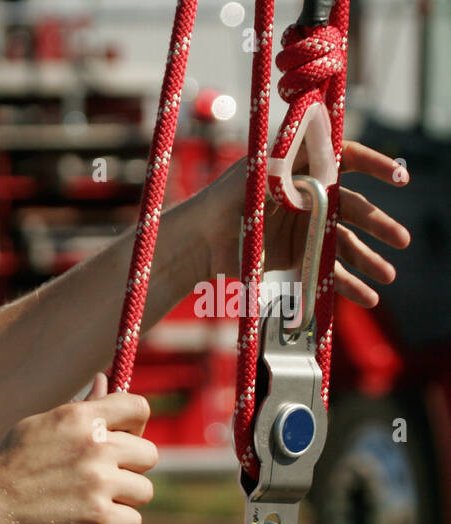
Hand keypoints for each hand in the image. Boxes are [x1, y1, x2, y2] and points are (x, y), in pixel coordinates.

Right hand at [0, 373, 157, 523]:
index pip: (139, 408)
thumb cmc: (7, 467)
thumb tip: (104, 381)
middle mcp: (95, 446)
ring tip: (89, 504)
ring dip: (122, 501)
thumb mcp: (39, 427)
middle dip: (130, 470)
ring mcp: (98, 482)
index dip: (135, 427)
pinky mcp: (98, 518)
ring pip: (143, 492)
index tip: (121, 442)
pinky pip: (132, 521)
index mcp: (81, 417)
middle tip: (100, 482)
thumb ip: (79, 408)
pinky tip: (86, 523)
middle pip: (149, 455)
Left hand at [202, 140, 411, 307]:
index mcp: (302, 168)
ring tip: (388, 277)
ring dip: (369, 259)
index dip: (376, 165)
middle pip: (353, 207)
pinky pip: (328, 268)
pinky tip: (367, 297)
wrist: (197, 243)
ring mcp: (306, 227)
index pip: (347, 159)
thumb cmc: (221, 202)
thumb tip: (325, 150)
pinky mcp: (299, 255)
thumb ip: (290, 165)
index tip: (399, 177)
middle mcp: (311, 195)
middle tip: (400, 240)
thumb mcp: (255, 178)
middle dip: (378, 224)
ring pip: (345, 242)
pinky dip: (347, 284)